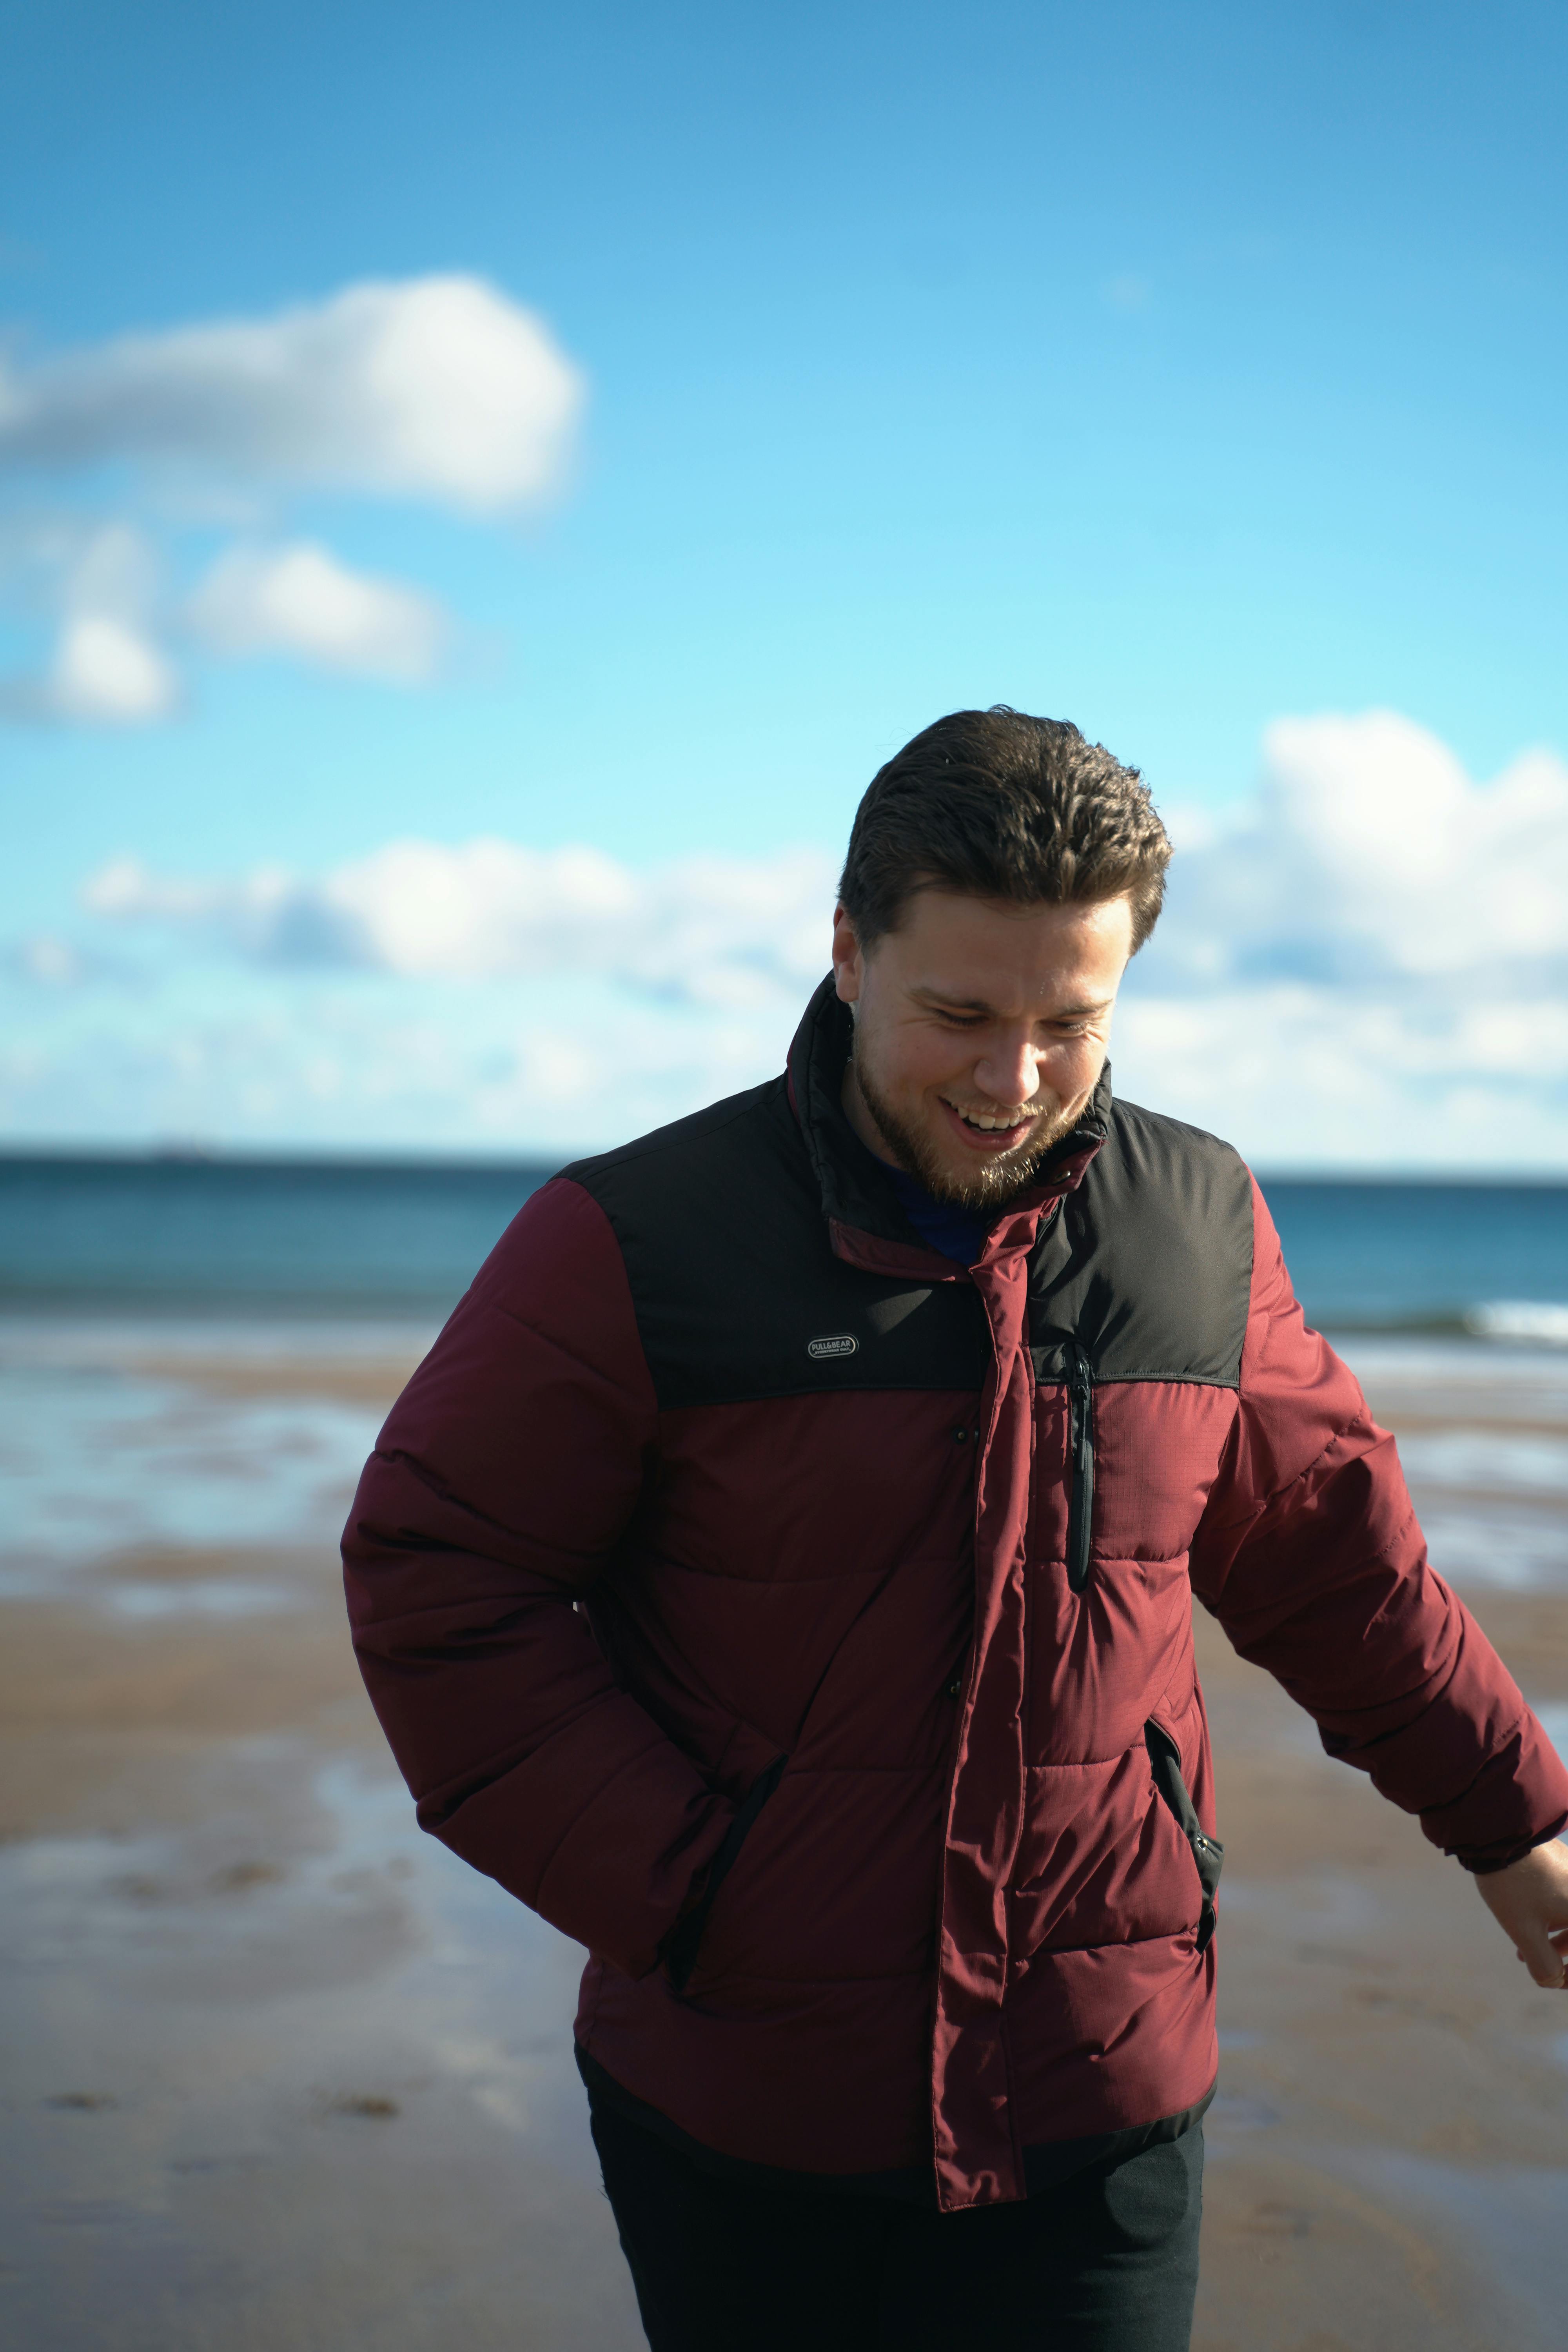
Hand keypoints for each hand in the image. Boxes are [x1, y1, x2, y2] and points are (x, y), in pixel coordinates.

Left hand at [1475, 1837, 1567, 1987]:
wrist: (1498, 1830)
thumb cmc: (1513, 1883)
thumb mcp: (1526, 1930)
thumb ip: (1544, 1963)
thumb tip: (1554, 1981)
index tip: (1556, 1982)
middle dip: (1562, 1955)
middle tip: (1546, 1972)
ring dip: (1556, 1940)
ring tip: (1522, 1952)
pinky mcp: (1565, 1867)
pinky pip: (1566, 1901)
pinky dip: (1553, 1919)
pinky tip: (1528, 1926)